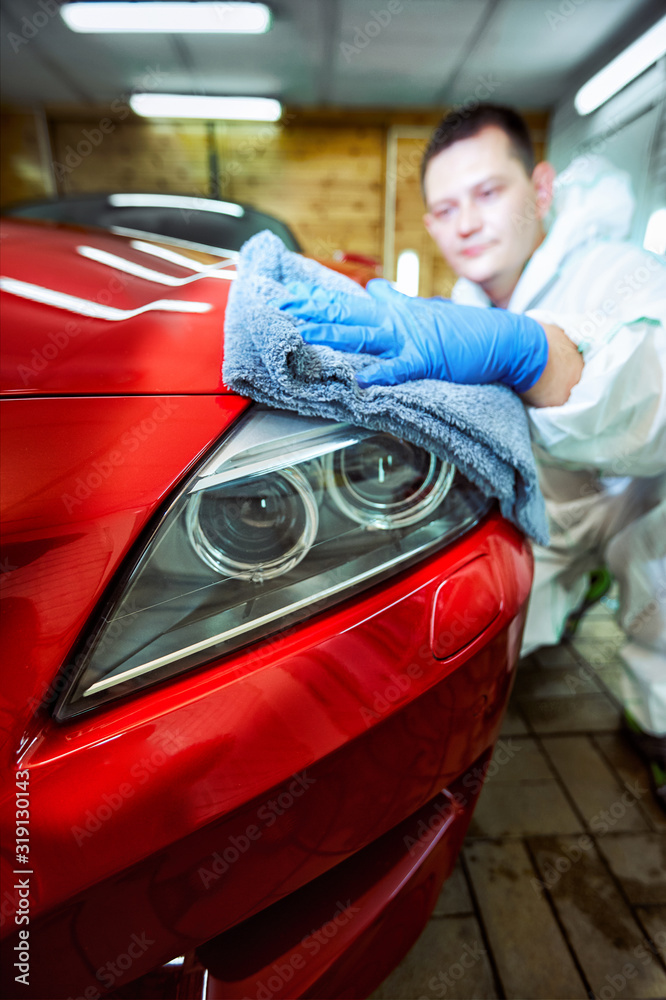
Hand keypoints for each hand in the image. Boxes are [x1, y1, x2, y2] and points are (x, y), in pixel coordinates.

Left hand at [276, 278, 547, 390]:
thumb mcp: (422, 311)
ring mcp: (411, 338)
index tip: (286, 296)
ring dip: (333, 334)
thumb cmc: (461, 330)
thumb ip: (395, 301)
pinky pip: (400, 368)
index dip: (315, 298)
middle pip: (347, 313)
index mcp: (393, 311)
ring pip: (364, 334)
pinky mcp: (428, 359)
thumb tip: (373, 287)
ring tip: (305, 335)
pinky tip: (361, 378)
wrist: (501, 337)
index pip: (346, 301)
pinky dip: (380, 373)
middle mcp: (396, 320)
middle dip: (312, 310)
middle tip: (281, 307)